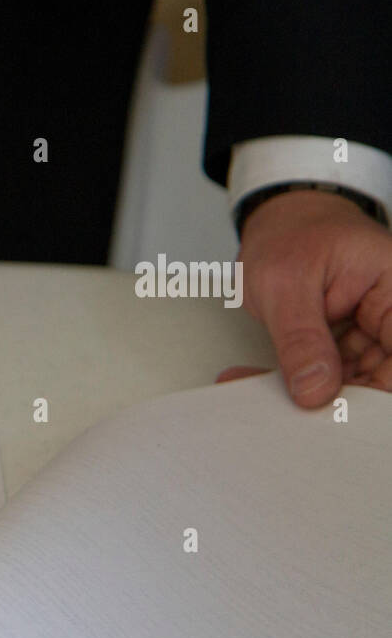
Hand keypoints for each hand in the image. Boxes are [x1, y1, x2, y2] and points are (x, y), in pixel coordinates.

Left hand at [228, 189, 391, 403]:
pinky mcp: (345, 343)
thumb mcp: (287, 283)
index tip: (342, 414)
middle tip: (293, 412)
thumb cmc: (290, 235)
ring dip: (309, 391)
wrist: (277, 223)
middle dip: (338, 398)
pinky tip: (258, 382)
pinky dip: (295, 380)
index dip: (378, 389)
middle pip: (381, 374)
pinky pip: (328, 373)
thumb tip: (316, 390)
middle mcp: (390, 313)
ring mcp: (369, 331)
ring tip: (262, 393)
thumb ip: (302, 338)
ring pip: (352, 380)